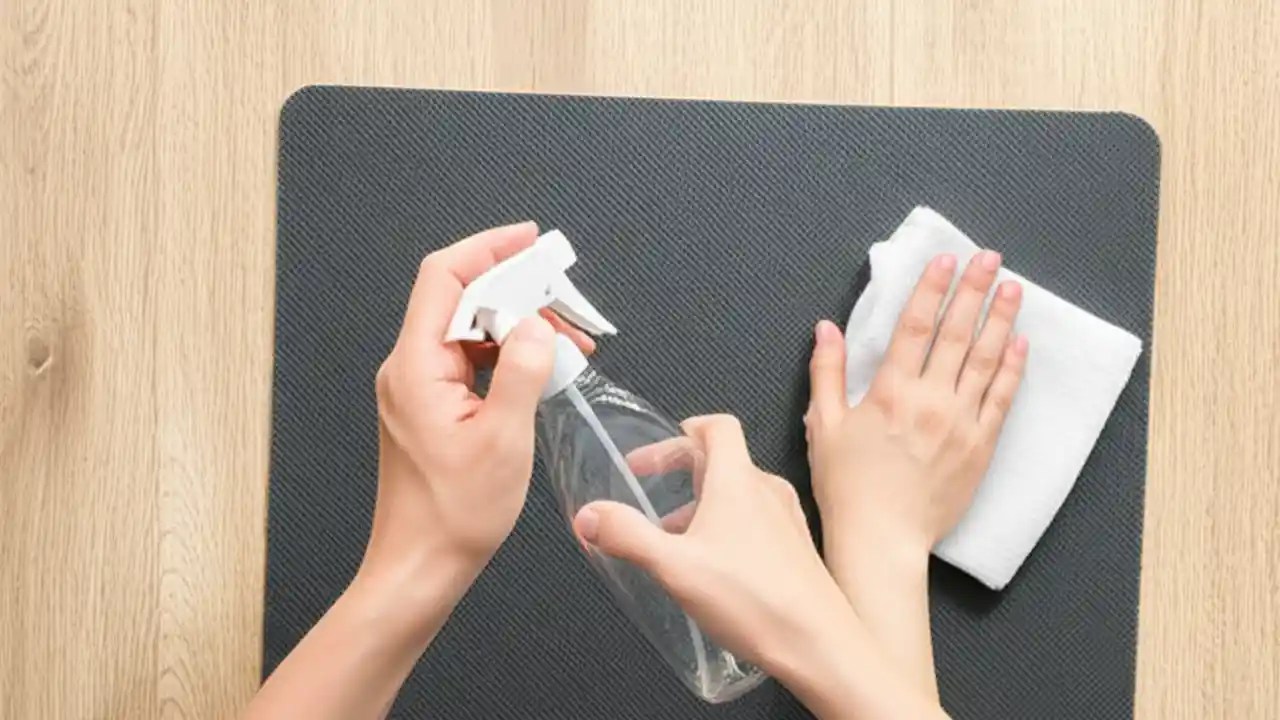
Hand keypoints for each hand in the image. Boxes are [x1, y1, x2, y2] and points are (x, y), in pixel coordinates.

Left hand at [246, 222, 595, 719]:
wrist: (420, 567)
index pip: (445, 277)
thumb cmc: (452, 516)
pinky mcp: (431, 407)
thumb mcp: (503, 438)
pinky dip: (509, 355)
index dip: (488, 249)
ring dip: (520, 326)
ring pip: (471, 331)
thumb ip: (524, 371)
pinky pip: (470, 361)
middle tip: (568, 300)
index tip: (530, 241)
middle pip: (462, 299)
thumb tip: (539, 325)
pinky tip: (544, 368)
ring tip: (570, 341)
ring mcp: (418, 388)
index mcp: (416, 366)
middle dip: (518, 291)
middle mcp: (409, 368)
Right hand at [573, 416, 943, 718]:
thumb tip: (590, 515)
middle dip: (683, 473)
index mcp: (737, 480)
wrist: (818, 643)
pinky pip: (756, 521)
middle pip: (723, 460)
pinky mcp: (795, 548)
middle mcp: (766, 490)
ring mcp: (785, 519)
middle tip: (653, 492)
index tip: (652, 457)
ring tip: (675, 537)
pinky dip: (728, 528)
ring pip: (739, 493)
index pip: (716, 427)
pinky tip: (711, 566)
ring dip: (703, 505)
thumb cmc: (756, 600)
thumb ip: (627, 536)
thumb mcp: (674, 566)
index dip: (680, 433)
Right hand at [806, 250, 1026, 696]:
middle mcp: (931, 400)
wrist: (882, 539)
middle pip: (958, 333)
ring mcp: (961, 423)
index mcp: (890, 391)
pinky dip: (1014, 368)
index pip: (915, 326)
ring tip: (1013, 288)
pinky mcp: (981, 447)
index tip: (946, 260)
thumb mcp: (822, 425)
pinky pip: (1002, 399)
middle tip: (990, 258)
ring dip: (1001, 320)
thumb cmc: (846, 485)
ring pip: (987, 360)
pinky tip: (1021, 343)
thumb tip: (827, 327)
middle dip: (975, 291)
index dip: (932, 289)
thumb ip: (826, 372)